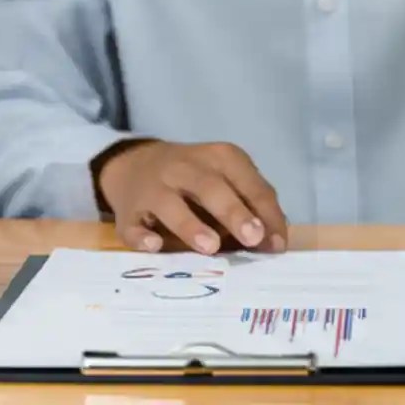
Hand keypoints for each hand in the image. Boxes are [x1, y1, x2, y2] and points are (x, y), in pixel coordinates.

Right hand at [96, 140, 287, 254]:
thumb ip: (251, 207)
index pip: (249, 184)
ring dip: (191, 225)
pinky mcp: (128, 211)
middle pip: (211, 188)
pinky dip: (142, 235)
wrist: (135, 164)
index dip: (266, 213)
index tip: (277, 243)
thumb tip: (274, 243)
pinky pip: (133, 225)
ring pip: (171, 204)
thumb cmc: (195, 180)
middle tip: (253, 237)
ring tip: (210, 246)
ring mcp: (153, 188)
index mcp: (220, 158)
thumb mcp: (227, 180)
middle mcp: (185, 167)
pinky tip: (154, 245)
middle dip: (234, 212)